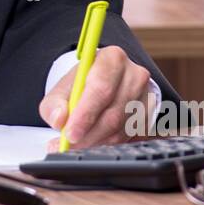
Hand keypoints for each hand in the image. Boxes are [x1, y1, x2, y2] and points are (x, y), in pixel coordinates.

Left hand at [38, 46, 153, 150]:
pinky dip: (108, 145)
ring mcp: (146, 95)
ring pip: (121, 129)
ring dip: (96, 142)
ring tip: (77, 145)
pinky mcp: (149, 115)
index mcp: (113, 59)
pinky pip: (129, 137)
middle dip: (88, 135)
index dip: (85, 114)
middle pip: (113, 113)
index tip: (69, 133)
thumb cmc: (83, 84)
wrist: (103, 81)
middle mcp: (135, 75)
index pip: (101, 89)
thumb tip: (58, 119)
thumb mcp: (63, 88)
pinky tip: (93, 143)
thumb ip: (54, 103)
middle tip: (69, 145)